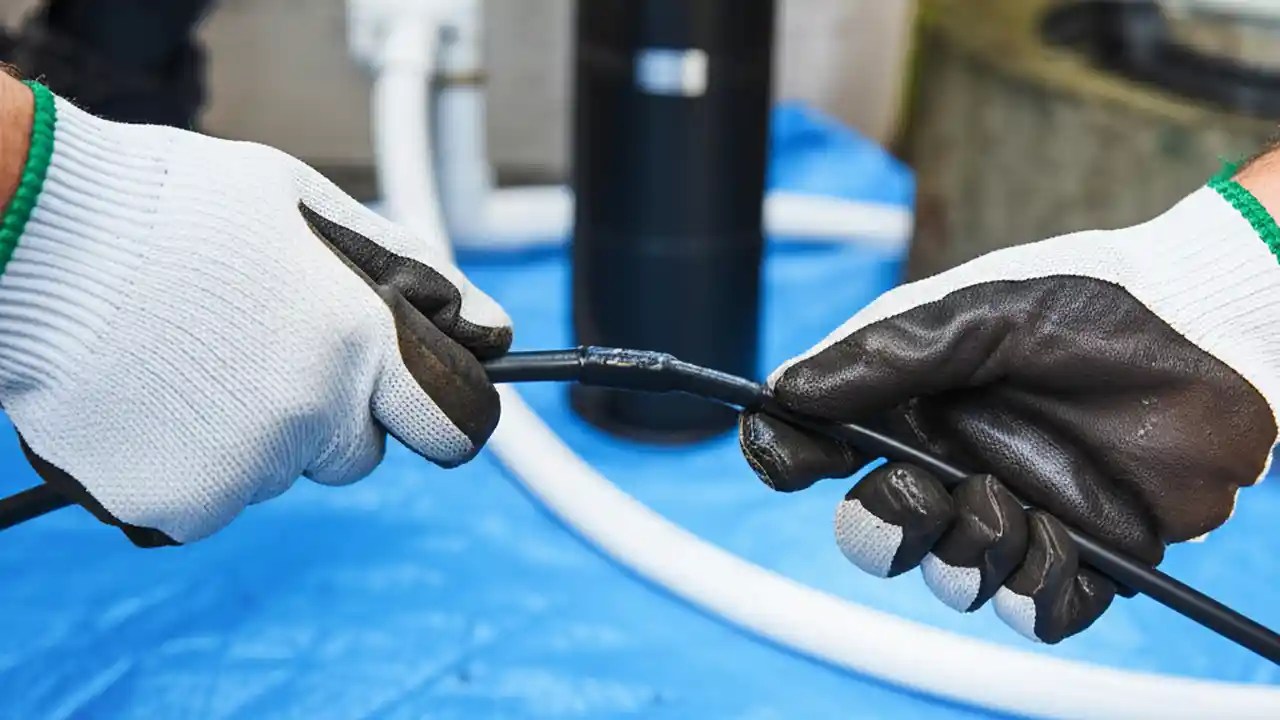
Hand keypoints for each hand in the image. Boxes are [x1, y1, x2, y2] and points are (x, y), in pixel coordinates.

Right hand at [0, 83, 511, 545]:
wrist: (39, 233)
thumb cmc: (180, 207)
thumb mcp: (315, 209)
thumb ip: (415, 277)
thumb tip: (492, 332)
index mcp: (358, 344)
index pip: (454, 425)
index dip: (439, 414)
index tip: (422, 407)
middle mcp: (312, 417)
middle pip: (354, 456)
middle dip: (325, 417)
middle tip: (254, 352)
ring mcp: (241, 471)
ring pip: (273, 477)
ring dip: (246, 437)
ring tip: (183, 362)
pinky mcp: (173, 507)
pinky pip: (205, 504)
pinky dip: (186, 468)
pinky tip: (147, 402)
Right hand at [740, 182, 1279, 642]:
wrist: (1207, 330)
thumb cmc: (1090, 303)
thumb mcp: (973, 313)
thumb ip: (879, 357)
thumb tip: (785, 391)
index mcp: (910, 406)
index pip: (817, 450)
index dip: (792, 460)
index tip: (808, 458)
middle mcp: (951, 463)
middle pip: (876, 537)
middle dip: (892, 525)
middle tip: (929, 488)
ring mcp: (1016, 510)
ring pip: (954, 579)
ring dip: (975, 550)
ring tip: (1021, 504)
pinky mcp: (1085, 552)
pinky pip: (1034, 612)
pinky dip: (1040, 590)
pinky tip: (1067, 539)